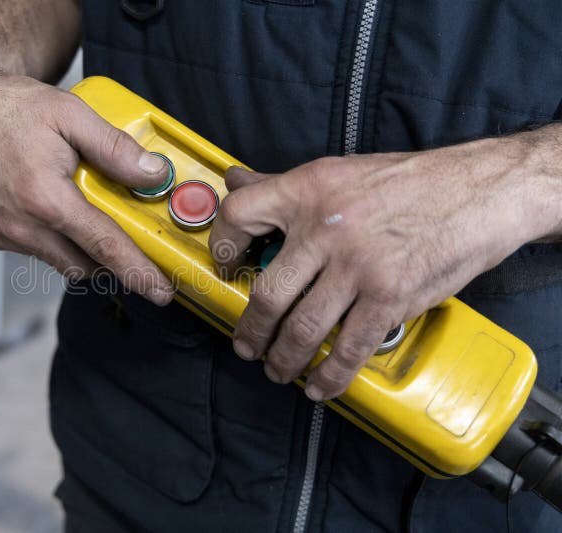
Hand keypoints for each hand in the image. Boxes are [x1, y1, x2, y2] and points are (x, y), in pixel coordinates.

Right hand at [0, 50, 173, 304]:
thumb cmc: (8, 106)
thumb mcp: (69, 115)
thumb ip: (115, 149)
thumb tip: (155, 174)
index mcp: (45, 200)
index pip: (104, 247)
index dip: (138, 272)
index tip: (161, 292)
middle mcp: (21, 227)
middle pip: (85, 266)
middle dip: (114, 266)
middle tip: (139, 252)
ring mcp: (3, 234)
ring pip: (60, 261)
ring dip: (85, 252)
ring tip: (99, 223)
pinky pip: (37, 250)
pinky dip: (57, 240)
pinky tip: (61, 211)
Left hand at [209, 139, 547, 399]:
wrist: (478, 191)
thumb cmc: (407, 182)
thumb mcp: (337, 172)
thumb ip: (281, 183)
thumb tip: (236, 180)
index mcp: (309, 188)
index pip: (240, 214)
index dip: (221, 246)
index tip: (224, 270)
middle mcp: (327, 228)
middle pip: (268, 291)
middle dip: (251, 330)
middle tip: (246, 345)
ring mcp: (358, 266)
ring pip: (302, 328)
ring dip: (283, 358)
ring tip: (277, 369)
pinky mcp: (390, 297)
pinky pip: (348, 349)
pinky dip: (329, 376)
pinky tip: (319, 386)